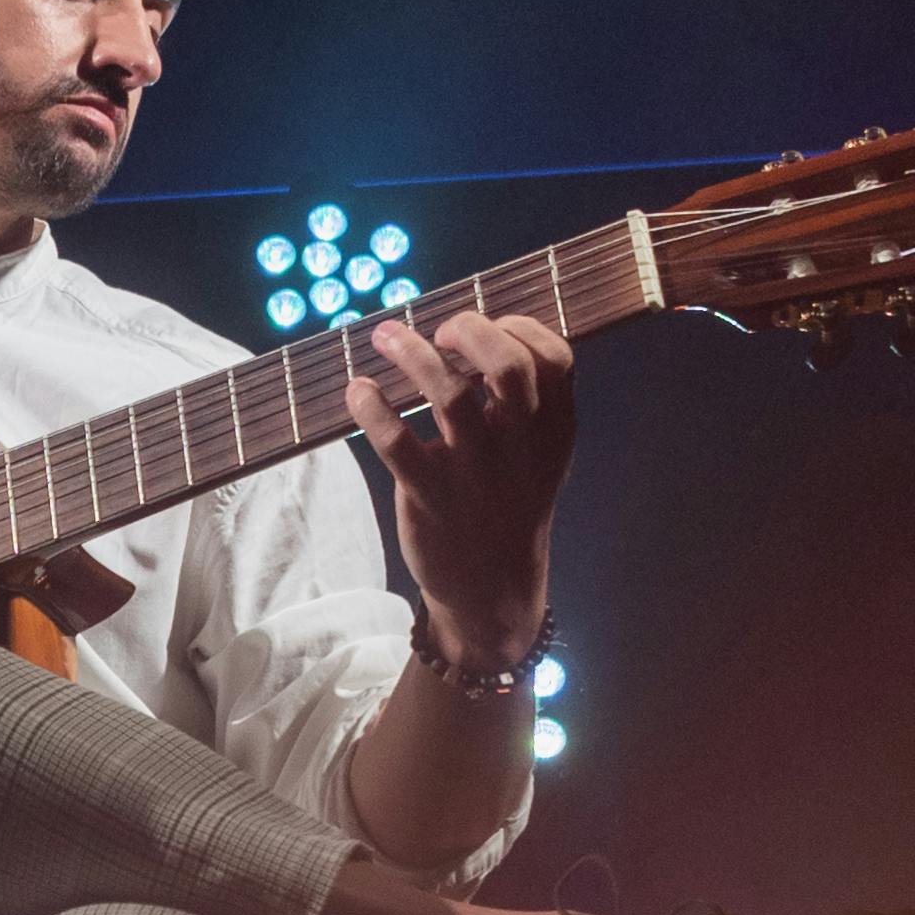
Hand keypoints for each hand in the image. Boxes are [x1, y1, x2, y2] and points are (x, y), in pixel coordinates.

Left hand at [345, 307, 573, 660]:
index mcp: (553, 429)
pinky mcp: (431, 496)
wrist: (492, 588)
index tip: (484, 327)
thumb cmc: (509, 501)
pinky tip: (358, 390)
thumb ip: (526, 400)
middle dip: (469, 330)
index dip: (518, 327)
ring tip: (386, 336)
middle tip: (440, 331)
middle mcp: (520, 446)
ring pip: (449, 394)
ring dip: (412, 353)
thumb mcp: (538, 454)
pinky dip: (371, 408)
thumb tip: (477, 331)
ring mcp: (476, 472)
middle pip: (507, 366)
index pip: (555, 357)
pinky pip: (396, 443)